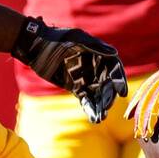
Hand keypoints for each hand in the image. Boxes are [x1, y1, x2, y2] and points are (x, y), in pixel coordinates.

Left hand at [13, 17, 127, 122]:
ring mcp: (86, 78)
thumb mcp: (76, 39)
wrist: (36, 46)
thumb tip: (114, 53)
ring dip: (101, 106)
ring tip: (101, 118)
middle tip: (106, 107)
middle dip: (108, 97)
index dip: (119, 80)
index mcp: (99, 54)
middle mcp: (95, 67)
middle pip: (107, 84)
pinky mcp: (76, 87)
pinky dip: (90, 109)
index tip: (121, 92)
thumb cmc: (57, 38)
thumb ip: (95, 47)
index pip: (114, 69)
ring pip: (98, 95)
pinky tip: (94, 119)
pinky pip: (86, 99)